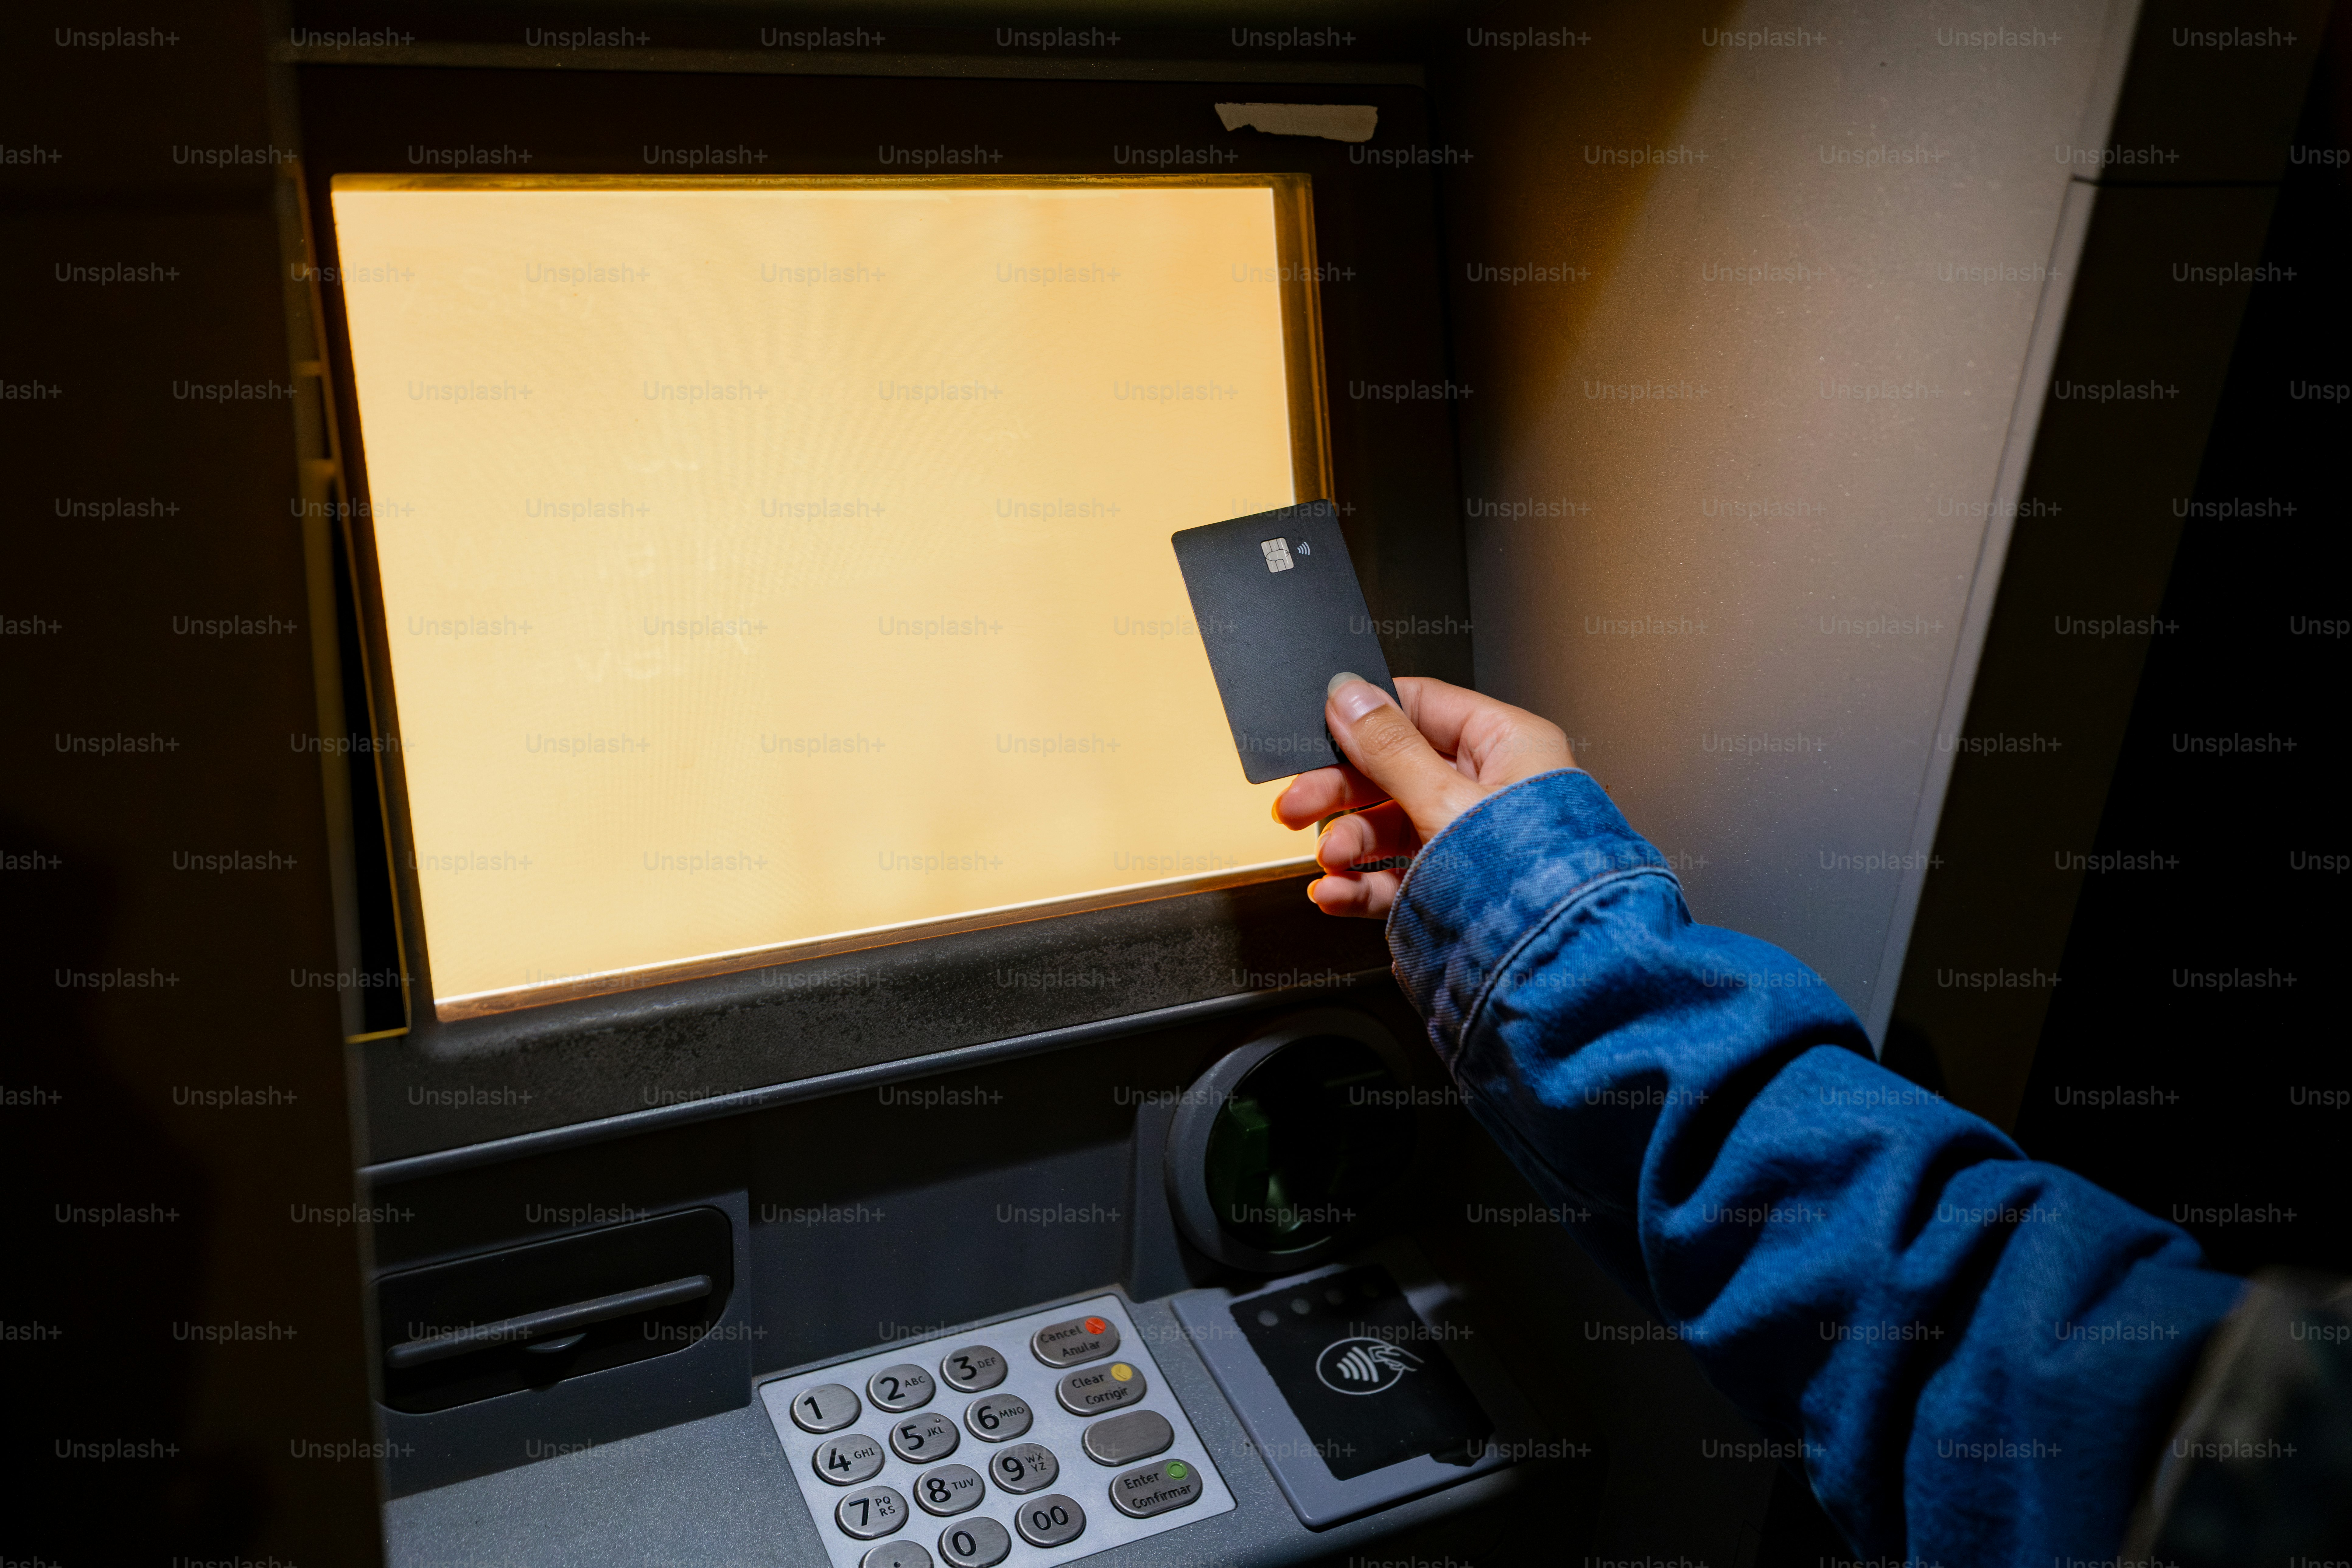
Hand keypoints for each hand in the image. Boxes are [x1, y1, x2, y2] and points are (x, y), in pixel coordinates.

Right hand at [1275, 674, 1576, 918]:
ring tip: (1330, 863)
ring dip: (1349, 845)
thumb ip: (1389, 748)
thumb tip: (1349, 695)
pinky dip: (1362, 885)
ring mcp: (1472, 843)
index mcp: (1506, 745)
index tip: (1320, 730)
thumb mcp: (1447, 799)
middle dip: (1340, 793)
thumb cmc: (1536, 879)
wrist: (1560, 969)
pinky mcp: (1458, 890)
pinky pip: (1399, 876)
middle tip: (1295, 805)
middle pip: (1394, 771)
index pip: (1422, 707)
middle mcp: (1491, 789)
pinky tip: (1337, 893)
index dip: (1366, 718)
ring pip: (1391, 828)